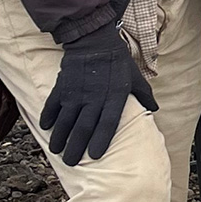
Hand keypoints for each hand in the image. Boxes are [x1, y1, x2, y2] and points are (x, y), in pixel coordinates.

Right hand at [39, 29, 155, 165]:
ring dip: (59, 137)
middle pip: (84, 128)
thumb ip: (144, 95)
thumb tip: (155, 110)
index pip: (109, 123)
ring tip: (56, 149)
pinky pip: (52, 105)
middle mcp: (95, 97)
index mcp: (115, 96)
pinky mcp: (62, 85)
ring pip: (65, 120)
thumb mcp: (135, 77)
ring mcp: (76, 91)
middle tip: (71, 162)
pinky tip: (46, 127)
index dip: (101, 140)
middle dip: (76, 147)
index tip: (94, 156)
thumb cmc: (118, 61)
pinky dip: (48, 117)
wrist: (95, 39)